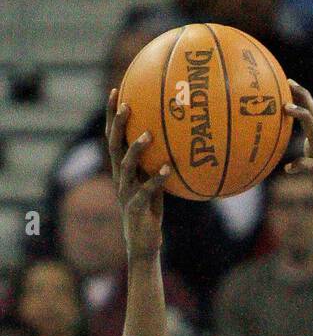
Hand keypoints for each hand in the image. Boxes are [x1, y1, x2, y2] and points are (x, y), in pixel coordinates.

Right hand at [105, 88, 168, 261]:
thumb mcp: (153, 184)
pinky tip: (168, 169)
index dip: (112, 115)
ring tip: (148, 135)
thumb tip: (177, 144)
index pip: (113, 136)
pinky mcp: (136, 208)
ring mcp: (126, 192)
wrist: (143, 244)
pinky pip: (146, 190)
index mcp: (121, 169)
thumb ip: (157, 164)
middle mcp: (120, 177)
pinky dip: (156, 179)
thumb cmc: (150, 212)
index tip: (116, 91)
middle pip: (114, 145)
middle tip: (127, 105)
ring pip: (126, 166)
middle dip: (118, 124)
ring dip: (136, 148)